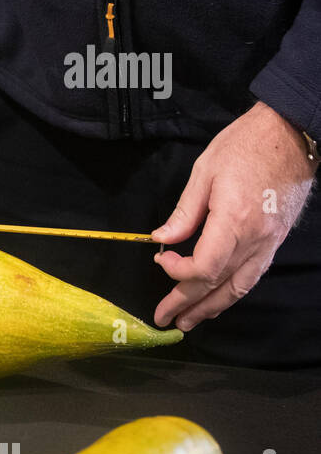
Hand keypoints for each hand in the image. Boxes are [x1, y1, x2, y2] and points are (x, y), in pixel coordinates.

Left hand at [152, 101, 315, 330]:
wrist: (292, 133)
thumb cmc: (245, 145)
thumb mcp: (205, 172)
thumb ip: (184, 212)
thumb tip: (162, 239)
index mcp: (234, 221)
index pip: (204, 268)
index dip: (178, 273)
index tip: (161, 261)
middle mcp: (255, 239)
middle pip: (219, 284)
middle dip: (188, 304)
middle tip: (164, 319)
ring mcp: (269, 242)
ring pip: (239, 286)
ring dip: (212, 306)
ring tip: (190, 320)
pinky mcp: (276, 239)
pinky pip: (253, 274)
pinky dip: (233, 291)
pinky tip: (219, 298)